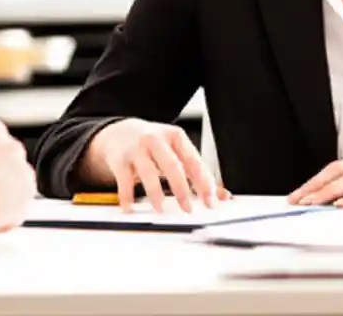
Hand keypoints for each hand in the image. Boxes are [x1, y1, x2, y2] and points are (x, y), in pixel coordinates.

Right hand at [85, 118, 228, 213]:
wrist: (121, 132)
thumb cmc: (155, 145)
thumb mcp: (177, 151)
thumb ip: (197, 172)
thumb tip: (222, 196)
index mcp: (175, 136)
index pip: (193, 161)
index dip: (203, 182)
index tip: (210, 201)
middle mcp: (156, 140)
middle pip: (172, 165)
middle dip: (182, 189)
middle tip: (188, 209)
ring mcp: (137, 149)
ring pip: (148, 173)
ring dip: (155, 194)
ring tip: (160, 210)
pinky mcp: (119, 160)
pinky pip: (124, 181)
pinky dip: (127, 196)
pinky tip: (131, 207)